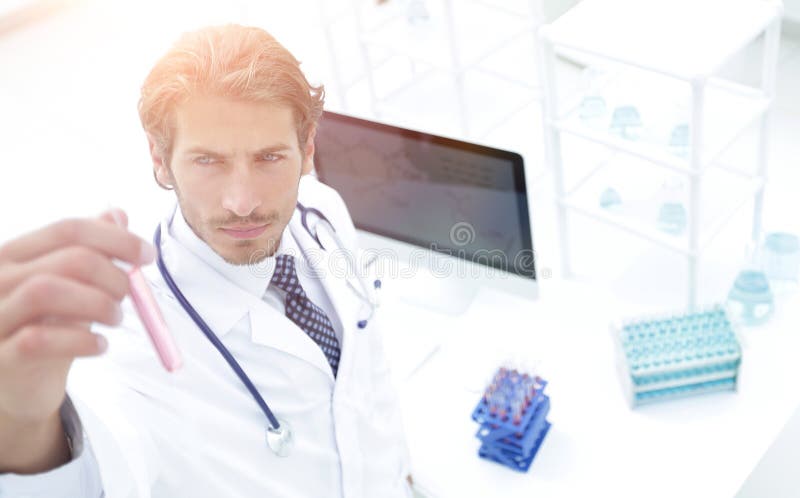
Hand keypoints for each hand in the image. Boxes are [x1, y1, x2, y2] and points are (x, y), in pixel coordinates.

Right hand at [0, 209, 154, 472]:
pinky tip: (100, 347)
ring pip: (46, 291)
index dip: (116, 239)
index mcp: (16, 254)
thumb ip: (89, 250)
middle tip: (130, 296)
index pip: (68, 229)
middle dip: (113, 275)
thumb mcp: (70, 285)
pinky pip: (38, 340)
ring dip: (97, 303)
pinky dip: (81, 341)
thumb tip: (118, 214)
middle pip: (66, 259)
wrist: (18, 387)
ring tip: (116, 319)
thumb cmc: (47, 328)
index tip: (148, 256)